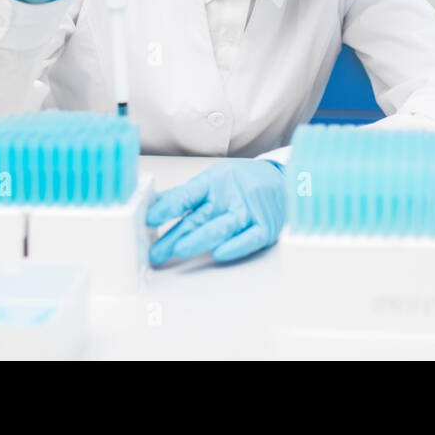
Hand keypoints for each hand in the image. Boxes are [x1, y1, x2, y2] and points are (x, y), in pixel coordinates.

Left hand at [147, 159, 286, 264]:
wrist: (285, 180)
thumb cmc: (243, 182)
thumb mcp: (213, 180)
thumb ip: (184, 195)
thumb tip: (154, 204)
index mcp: (214, 182)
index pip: (188, 194)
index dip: (168, 206)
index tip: (150, 218)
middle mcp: (230, 197)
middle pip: (199, 217)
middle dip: (174, 235)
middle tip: (155, 251)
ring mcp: (248, 212)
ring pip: (221, 228)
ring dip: (198, 240)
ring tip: (178, 251)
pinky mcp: (264, 228)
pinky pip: (249, 239)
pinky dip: (234, 247)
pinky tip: (218, 254)